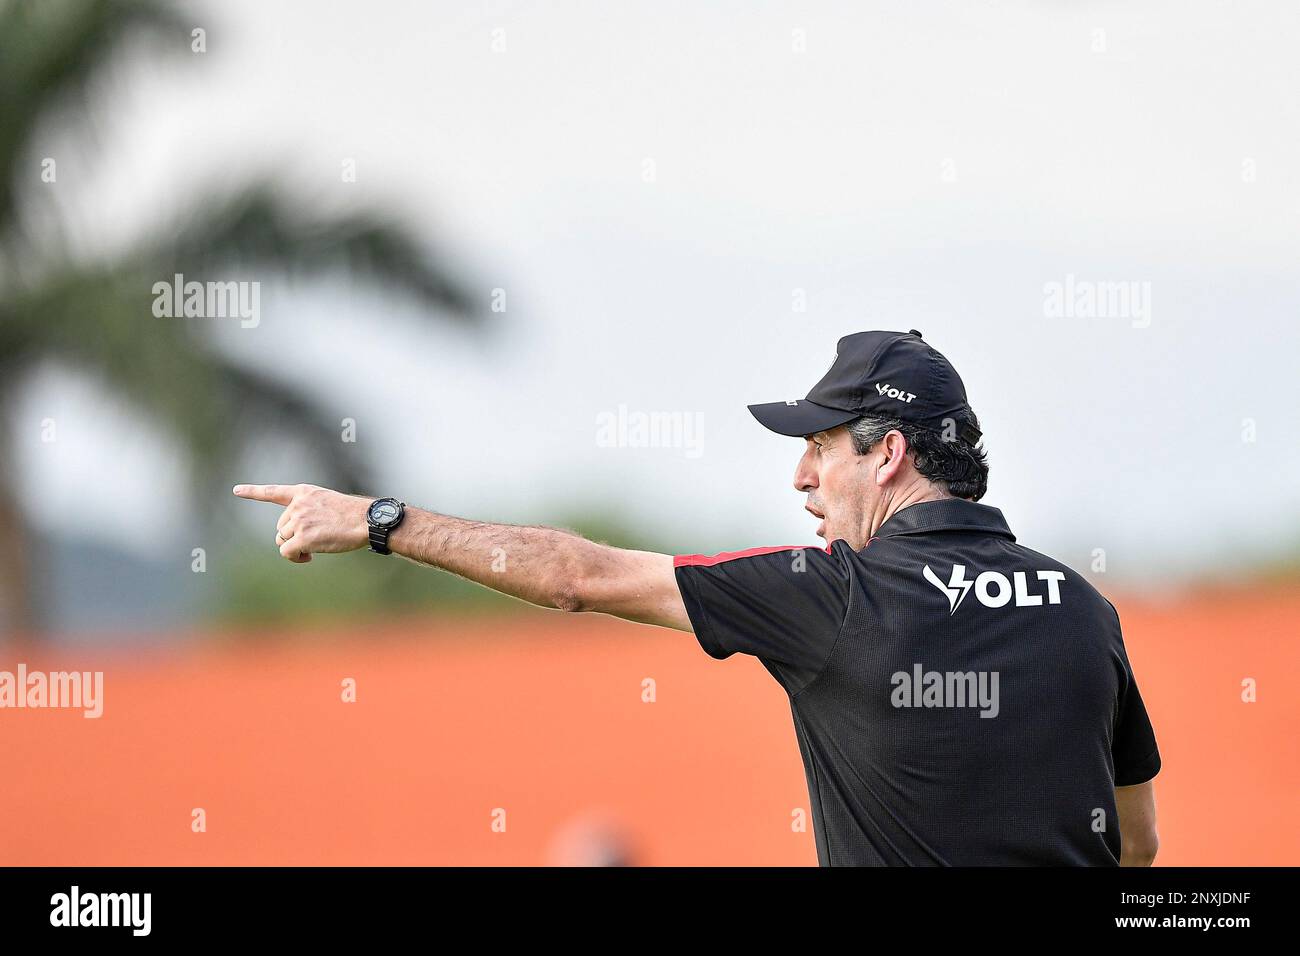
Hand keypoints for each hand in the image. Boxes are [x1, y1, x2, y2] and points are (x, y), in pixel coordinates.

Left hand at [232, 483, 371, 562]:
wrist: (366, 520)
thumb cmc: (353, 515)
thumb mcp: (328, 503)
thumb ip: (308, 511)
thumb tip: (292, 536)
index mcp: (304, 493)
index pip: (273, 492)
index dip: (253, 492)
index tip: (236, 490)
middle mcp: (298, 505)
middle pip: (280, 528)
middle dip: (292, 537)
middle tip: (313, 542)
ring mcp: (299, 520)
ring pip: (282, 541)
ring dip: (296, 548)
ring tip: (315, 548)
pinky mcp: (303, 537)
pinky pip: (287, 552)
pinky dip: (295, 558)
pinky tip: (309, 556)